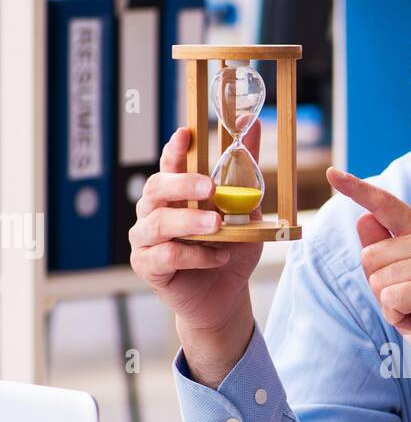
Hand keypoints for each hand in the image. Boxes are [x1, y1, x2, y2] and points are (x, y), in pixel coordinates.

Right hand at [130, 126, 262, 385]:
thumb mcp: (247, 210)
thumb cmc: (231, 250)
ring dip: (190, 222)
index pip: (169, 163)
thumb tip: (253, 124)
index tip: (186, 134)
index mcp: (174, 194)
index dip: (174, 148)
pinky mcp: (148, 267)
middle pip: (156, 188)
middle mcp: (154, 212)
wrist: (224, 297)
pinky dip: (195, 256)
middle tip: (209, 187)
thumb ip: (245, 170)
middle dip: (182, 184)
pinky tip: (218, 257)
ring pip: (159, 223)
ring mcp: (146, 239)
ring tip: (218, 226)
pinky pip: (166, 256)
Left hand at [327, 166, 410, 387]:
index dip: (357, 189)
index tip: (332, 173)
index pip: (384, 206)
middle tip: (409, 302)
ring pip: (377, 279)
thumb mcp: (398, 279)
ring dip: (389, 305)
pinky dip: (397, 317)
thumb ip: (383, 249)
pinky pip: (388, 299)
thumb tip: (363, 218)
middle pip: (369, 256)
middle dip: (380, 287)